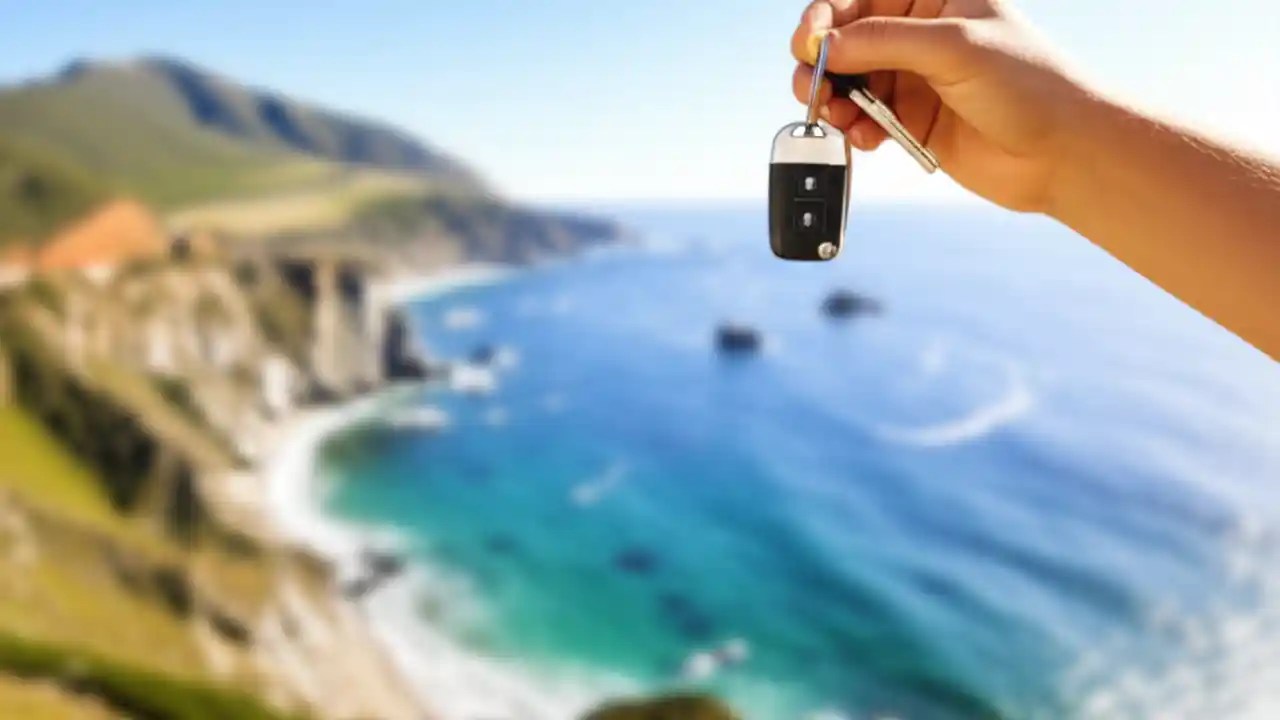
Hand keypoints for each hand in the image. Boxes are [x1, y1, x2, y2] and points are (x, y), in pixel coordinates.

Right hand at [791, 0, 1088, 212]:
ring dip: (833, 99)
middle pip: (847, 39)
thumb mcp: (953, 47)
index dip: (826, 16)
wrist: (1063, 154)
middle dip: (823, 62)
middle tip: (811, 86)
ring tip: (836, 116)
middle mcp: (921, 34)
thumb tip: (824, 43)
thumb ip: (883, 41)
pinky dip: (854, 129)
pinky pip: (864, 119)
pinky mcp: (913, 121)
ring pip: (850, 82)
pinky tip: (864, 137)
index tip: (809, 42)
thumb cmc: (1031, 85)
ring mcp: (916, 78)